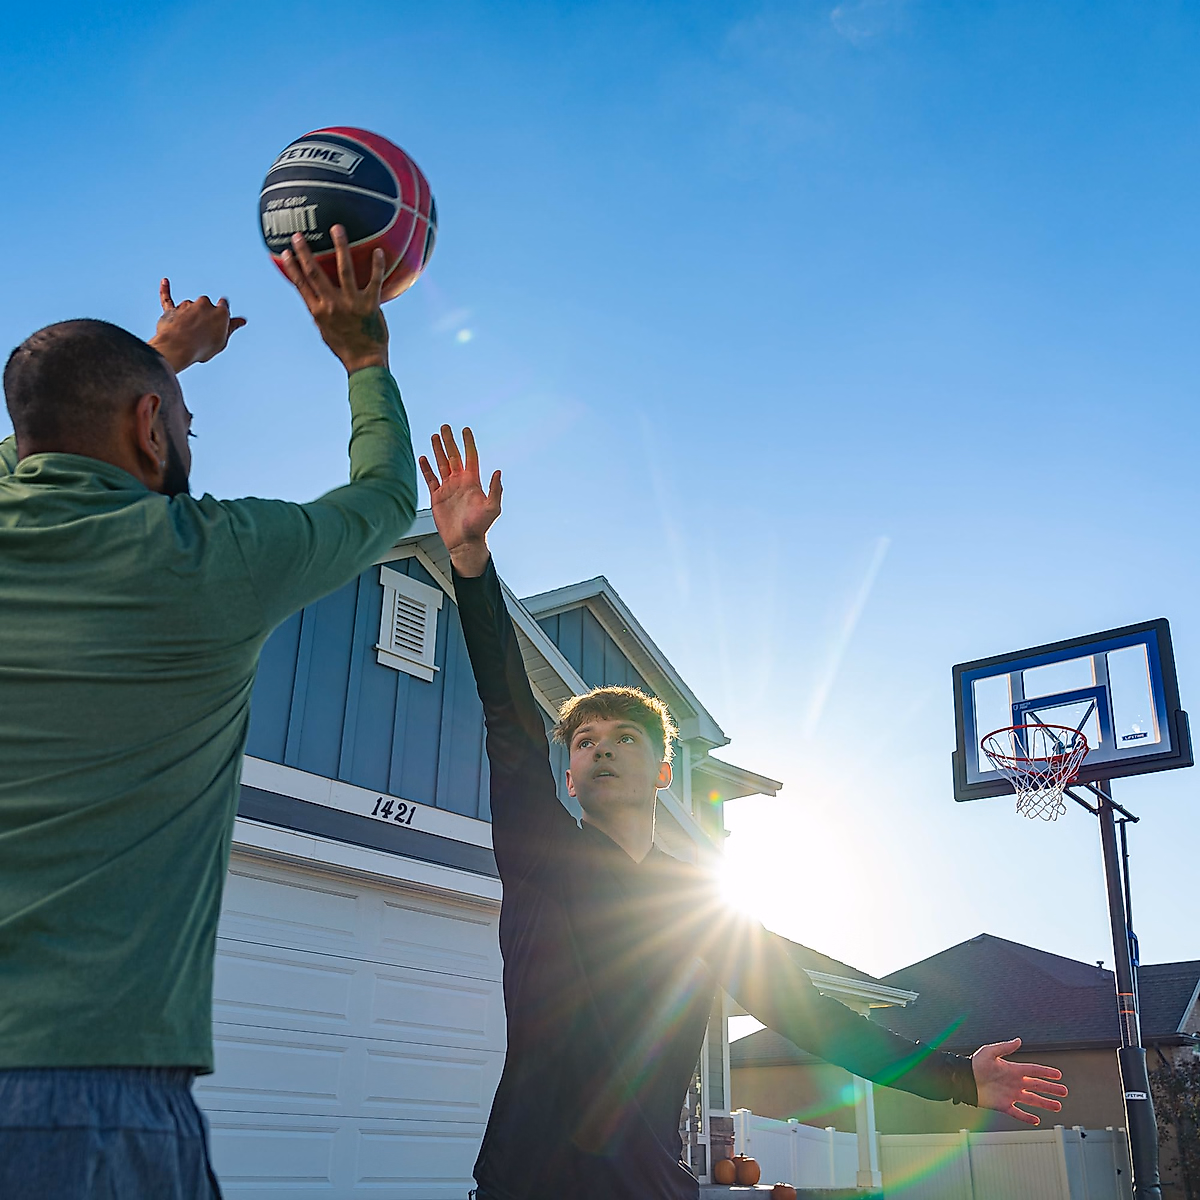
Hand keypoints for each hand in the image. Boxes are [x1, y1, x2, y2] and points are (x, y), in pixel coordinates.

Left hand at [150, 281, 245, 371]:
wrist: (177, 347)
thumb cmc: (202, 347)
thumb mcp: (222, 340)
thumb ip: (230, 328)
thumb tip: (242, 320)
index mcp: (221, 311)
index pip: (224, 305)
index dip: (222, 314)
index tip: (221, 321)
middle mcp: (204, 304)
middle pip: (206, 305)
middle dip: (205, 316)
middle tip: (203, 334)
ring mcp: (187, 305)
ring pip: (190, 307)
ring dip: (190, 317)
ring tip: (187, 336)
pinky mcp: (171, 310)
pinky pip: (167, 298)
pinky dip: (165, 289)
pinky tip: (165, 281)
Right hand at [279, 225, 387, 374]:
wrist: (365, 362)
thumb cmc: (345, 347)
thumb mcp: (325, 331)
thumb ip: (320, 313)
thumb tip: (314, 299)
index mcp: (318, 311)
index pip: (301, 285)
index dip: (292, 267)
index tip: (285, 251)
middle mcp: (332, 305)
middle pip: (315, 274)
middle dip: (306, 253)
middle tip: (299, 235)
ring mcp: (351, 304)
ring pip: (344, 270)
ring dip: (340, 247)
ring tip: (337, 229)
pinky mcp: (370, 306)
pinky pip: (374, 282)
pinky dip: (376, 266)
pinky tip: (378, 251)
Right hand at [419, 426, 500, 576]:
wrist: (464, 542)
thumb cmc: (480, 527)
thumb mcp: (492, 508)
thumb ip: (495, 489)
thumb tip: (498, 471)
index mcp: (473, 481)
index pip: (470, 456)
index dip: (468, 443)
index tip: (465, 429)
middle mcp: (460, 482)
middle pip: (454, 456)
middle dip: (449, 441)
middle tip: (445, 427)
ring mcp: (448, 488)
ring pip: (442, 464)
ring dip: (438, 450)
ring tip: (434, 436)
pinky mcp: (437, 497)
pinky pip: (430, 479)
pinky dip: (426, 468)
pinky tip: (423, 457)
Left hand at [972, 1038, 1066, 1124]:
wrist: (963, 1080)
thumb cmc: (974, 1065)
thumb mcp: (989, 1052)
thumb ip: (1005, 1047)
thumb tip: (1018, 1040)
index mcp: (1012, 1069)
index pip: (1034, 1070)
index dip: (1046, 1072)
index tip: (1058, 1075)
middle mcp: (1014, 1082)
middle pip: (1037, 1086)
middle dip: (1051, 1089)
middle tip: (1064, 1091)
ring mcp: (1010, 1094)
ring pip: (1032, 1100)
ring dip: (1045, 1103)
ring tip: (1057, 1106)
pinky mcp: (1003, 1105)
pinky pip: (1018, 1112)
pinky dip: (1027, 1117)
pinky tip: (1037, 1120)